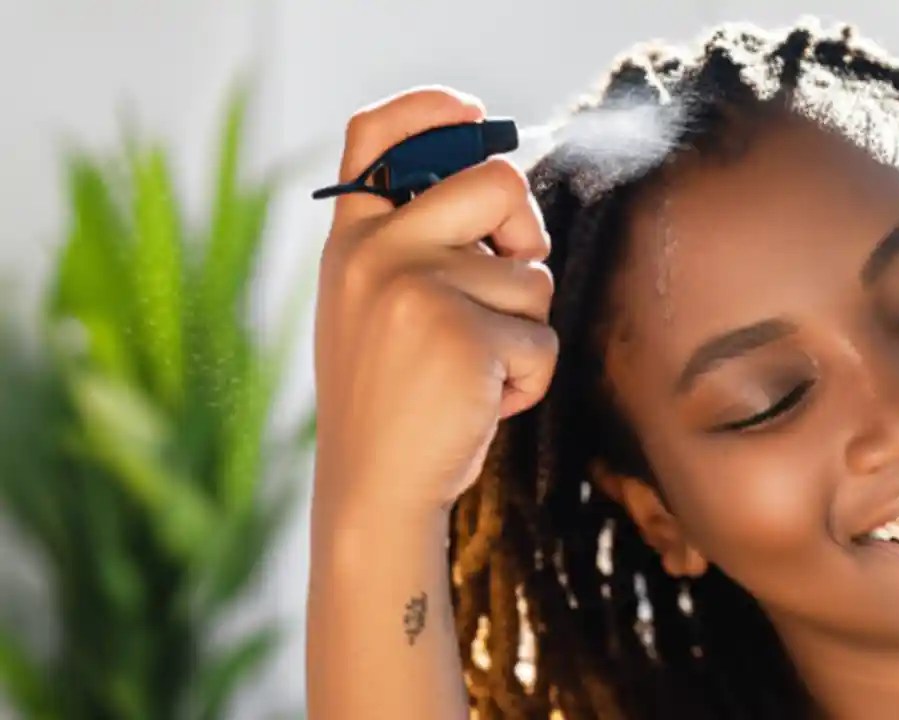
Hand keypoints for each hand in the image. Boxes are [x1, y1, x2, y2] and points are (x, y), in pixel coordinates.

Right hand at [311, 87, 556, 527]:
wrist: (373, 491)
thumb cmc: (390, 401)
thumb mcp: (372, 309)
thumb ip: (416, 249)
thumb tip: (505, 193)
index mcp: (353, 242)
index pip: (375, 135)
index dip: (431, 110)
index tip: (472, 115)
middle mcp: (378, 253)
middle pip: (500, 182)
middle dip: (526, 234)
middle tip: (507, 281)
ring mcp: (419, 291)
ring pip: (533, 278)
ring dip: (522, 332)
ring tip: (469, 374)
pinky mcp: (465, 338)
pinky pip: (543, 340)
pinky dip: (528, 380)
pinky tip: (480, 404)